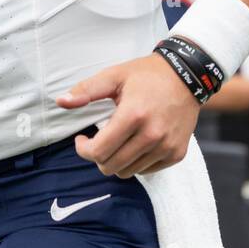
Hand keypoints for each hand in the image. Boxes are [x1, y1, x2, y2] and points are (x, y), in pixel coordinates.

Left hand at [57, 53, 199, 177]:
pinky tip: (136, 143)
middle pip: (111, 166)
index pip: (99, 151)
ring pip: (128, 172)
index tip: (82, 140)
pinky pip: (147, 171)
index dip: (84, 149)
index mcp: (133, 115)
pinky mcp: (177, 153)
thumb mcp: (114, 76)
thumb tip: (61, 102)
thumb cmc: (147, 75)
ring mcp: (166, 146)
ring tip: (119, 140)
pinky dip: (137, 162)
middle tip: (99, 141)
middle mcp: (152, 135)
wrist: (188, 75)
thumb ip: (86, 90)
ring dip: (117, 160)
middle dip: (98, 156)